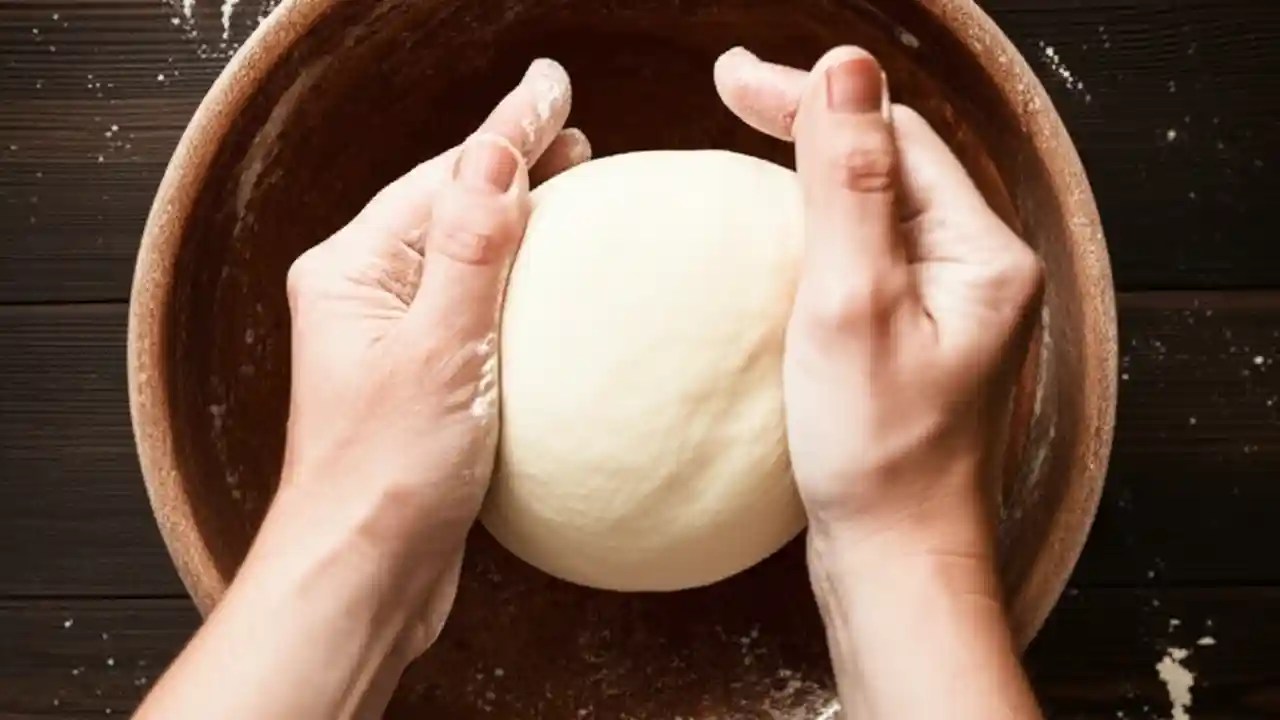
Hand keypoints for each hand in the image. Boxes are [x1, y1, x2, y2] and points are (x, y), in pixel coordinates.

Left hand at [265, 58, 590, 650]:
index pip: (445, 178)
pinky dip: (516, 287)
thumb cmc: (384, 478)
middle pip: (449, 207)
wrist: (361, 581)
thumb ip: (471, 251)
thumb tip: (497, 152)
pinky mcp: (423, 384)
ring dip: (516, 222)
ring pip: (463, 258)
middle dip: (510, 167)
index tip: (556, 89)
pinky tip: (553, 289)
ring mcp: (392, 341)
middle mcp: (365, 297)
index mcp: (352, 274)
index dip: (506, 131)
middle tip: (572, 135)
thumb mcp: (438, 352)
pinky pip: (474, 311)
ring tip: (568, 191)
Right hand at [716, 46, 1041, 555]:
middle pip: (890, 160)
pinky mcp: (914, 340)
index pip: (894, 134)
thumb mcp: (852, 304)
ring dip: (812, 167)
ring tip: (749, 138)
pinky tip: (775, 232)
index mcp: (983, 253)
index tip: (730, 80)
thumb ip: (851, 183)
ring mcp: (947, 307)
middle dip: (812, 118)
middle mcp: (977, 271)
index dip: (814, 96)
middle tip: (732, 91)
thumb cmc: (880, 454)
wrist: (897, 562)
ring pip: (876, 206)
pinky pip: (866, 256)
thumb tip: (847, 68)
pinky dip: (816, 227)